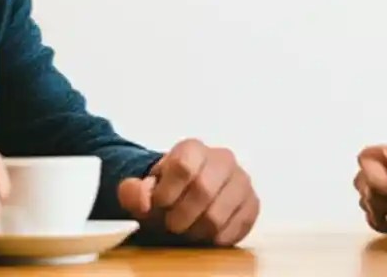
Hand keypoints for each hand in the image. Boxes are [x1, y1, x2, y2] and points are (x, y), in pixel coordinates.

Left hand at [117, 138, 258, 246]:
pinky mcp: (253, 202)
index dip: (167, 193)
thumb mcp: (142, 190)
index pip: (184, 167)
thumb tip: (143, 199)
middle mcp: (223, 158)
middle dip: (181, 216)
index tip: (160, 204)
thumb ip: (133, 192)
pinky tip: (207, 233)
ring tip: (189, 229)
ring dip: (197, 231)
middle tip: (172, 225)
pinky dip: (217, 237)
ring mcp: (241, 180)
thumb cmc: (167, 193)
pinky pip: (237, 227)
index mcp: (193, 148)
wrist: (188, 197)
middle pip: (203, 191)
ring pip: (218, 215)